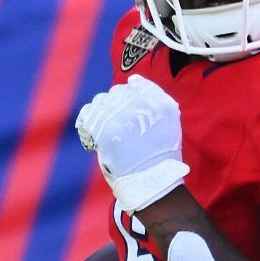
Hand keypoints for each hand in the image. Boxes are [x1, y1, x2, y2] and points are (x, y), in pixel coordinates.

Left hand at [76, 75, 189, 212]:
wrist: (151, 180)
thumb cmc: (161, 153)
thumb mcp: (170, 120)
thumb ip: (156, 97)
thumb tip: (134, 80)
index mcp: (159, 103)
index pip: (136, 83)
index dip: (131, 94)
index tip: (131, 108)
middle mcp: (140, 105)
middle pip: (117, 91)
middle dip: (117, 105)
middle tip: (121, 125)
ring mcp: (121, 117)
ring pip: (102, 100)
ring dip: (103, 112)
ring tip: (109, 128)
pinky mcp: (105, 131)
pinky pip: (88, 113)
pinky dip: (89, 120)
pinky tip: (95, 131)